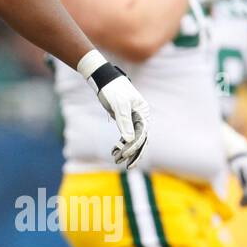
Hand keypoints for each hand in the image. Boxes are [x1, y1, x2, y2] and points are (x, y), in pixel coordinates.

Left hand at [80, 54, 150, 168]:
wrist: (103, 80)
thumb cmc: (113, 89)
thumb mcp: (119, 104)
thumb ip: (124, 121)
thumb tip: (129, 139)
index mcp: (142, 112)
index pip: (142, 133)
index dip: (134, 146)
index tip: (125, 155)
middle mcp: (140, 117)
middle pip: (140, 139)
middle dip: (133, 152)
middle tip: (126, 166)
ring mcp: (132, 119)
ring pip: (132, 139)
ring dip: (126, 150)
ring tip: (116, 159)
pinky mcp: (124, 121)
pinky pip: (125, 135)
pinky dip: (121, 144)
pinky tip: (114, 151)